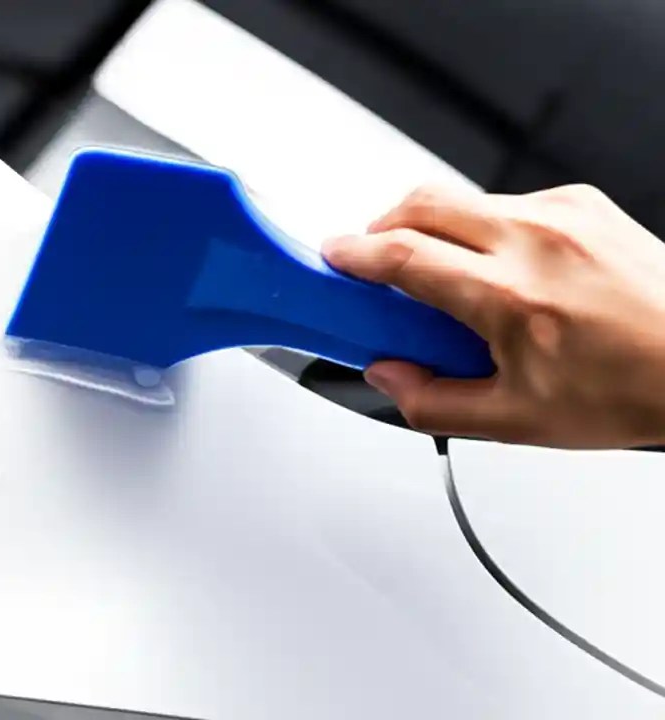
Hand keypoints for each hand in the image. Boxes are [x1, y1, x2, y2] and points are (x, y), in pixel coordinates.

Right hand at [323, 184, 664, 447]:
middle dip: (381, 228)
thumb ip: (433, 403)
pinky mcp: (581, 202)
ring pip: (462, 200)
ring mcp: (560, 213)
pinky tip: (498, 270)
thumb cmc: (635, 389)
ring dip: (433, 230)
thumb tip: (389, 377)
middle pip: (420, 204)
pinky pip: (504, 201)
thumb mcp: (518, 421)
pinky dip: (482, 229)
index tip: (333, 258)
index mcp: (511, 296)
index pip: (402, 255)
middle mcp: (534, 240)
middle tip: (374, 264)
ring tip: (446, 280)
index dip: (353, 254)